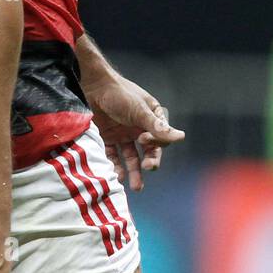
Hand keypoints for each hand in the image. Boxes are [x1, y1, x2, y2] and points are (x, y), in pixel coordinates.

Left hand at [83, 74, 184, 191]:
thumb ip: (157, 127)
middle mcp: (138, 128)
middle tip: (144, 178)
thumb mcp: (140, 111)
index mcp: (150, 119)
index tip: (143, 140)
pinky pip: (113, 155)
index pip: (159, 139)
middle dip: (147, 165)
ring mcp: (122, 133)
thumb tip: (181, 137)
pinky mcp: (107, 138)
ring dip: (133, 172)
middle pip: (147, 151)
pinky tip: (116, 176)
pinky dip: (115, 166)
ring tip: (135, 187)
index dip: (155, 145)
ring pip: (131, 157)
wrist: (91, 86)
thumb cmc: (119, 94)